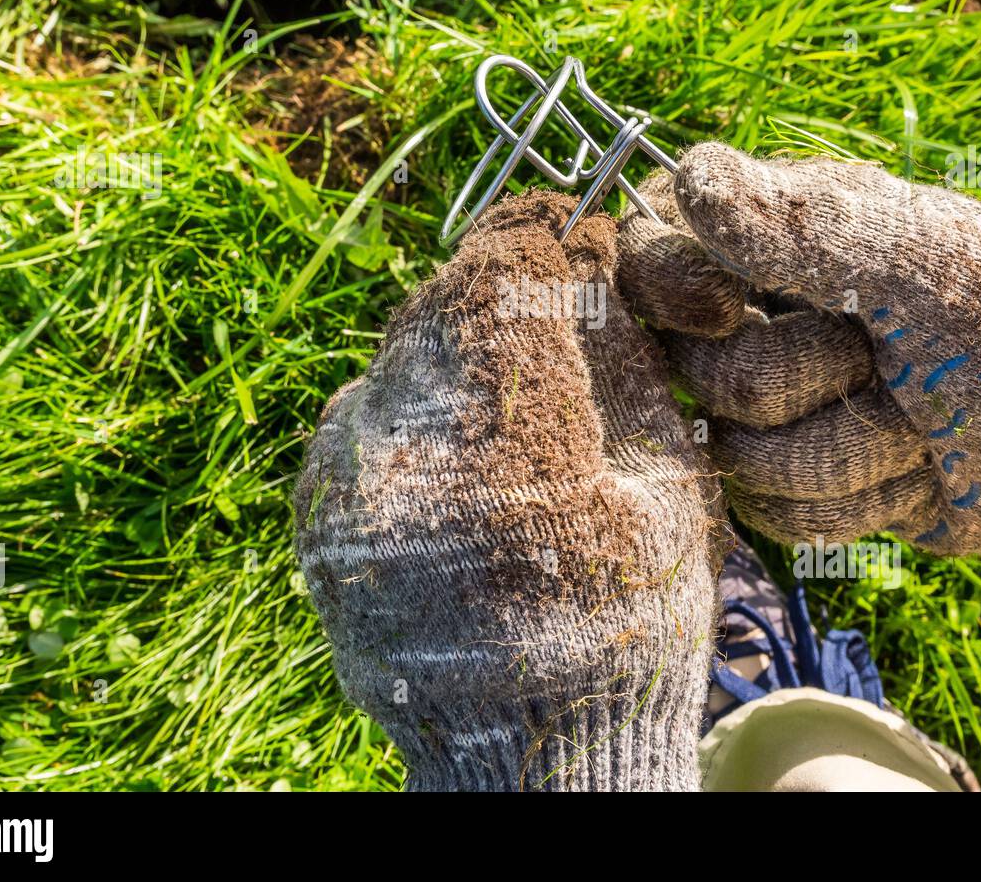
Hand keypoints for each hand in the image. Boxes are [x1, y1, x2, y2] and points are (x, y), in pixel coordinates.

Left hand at [294, 191, 724, 790]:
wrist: (525, 755)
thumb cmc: (625, 630)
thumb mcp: (664, 493)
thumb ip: (622, 365)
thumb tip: (589, 259)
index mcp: (518, 458)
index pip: (503, 282)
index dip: (540, 235)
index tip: (574, 225)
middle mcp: (410, 464)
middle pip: (439, 304)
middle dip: (498, 285)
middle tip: (543, 291)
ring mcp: (348, 495)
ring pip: (393, 354)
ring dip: (453, 341)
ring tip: (504, 377)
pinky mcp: (316, 521)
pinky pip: (360, 413)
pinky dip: (411, 401)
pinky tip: (455, 437)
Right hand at [619, 142, 980, 559]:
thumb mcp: (921, 262)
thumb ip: (801, 220)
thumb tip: (687, 175)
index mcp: (784, 242)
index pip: (655, 244)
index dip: (668, 284)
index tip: (729, 308)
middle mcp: (764, 322)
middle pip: (691, 365)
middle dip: (799, 378)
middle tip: (881, 359)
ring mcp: (778, 412)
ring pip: (735, 452)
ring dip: (846, 448)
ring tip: (916, 423)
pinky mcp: (797, 484)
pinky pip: (775, 512)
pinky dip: (858, 502)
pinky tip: (912, 476)